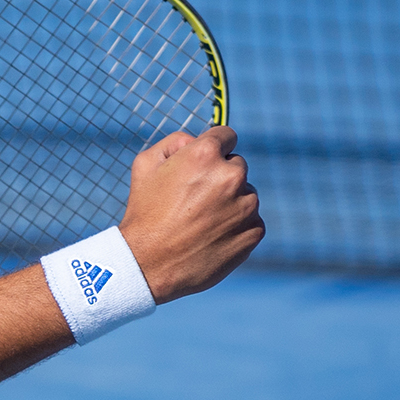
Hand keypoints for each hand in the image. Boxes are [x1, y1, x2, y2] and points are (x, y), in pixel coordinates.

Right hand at [116, 126, 263, 303]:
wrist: (150, 264)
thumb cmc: (144, 212)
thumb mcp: (145, 164)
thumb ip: (173, 142)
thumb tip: (195, 140)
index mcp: (204, 155)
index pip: (226, 135)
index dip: (213, 147)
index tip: (206, 161)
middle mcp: (231, 176)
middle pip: (237, 165)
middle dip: (220, 176)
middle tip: (196, 198)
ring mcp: (246, 205)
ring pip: (245, 194)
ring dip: (230, 201)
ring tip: (201, 221)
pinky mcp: (254, 230)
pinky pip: (251, 219)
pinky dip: (236, 225)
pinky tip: (212, 236)